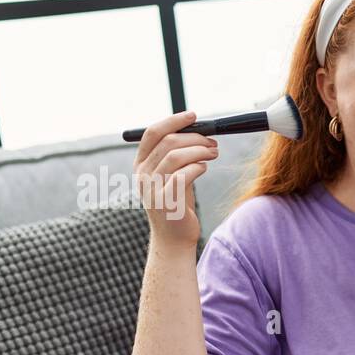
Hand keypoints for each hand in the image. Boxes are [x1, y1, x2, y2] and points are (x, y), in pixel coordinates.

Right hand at [132, 110, 217, 248]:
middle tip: (212, 142)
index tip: (194, 115)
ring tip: (213, 153)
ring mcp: (152, 188)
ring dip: (200, 150)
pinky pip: (183, 175)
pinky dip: (198, 167)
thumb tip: (197, 131)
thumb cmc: (177, 204)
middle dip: (194, 137)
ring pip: (176, 156)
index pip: (152, 133)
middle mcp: (142, 175)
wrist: (174, 238)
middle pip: (167, 141)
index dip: (173, 120)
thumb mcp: (173, 176)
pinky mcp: (166, 202)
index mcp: (141, 165)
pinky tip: (204, 168)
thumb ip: (177, 156)